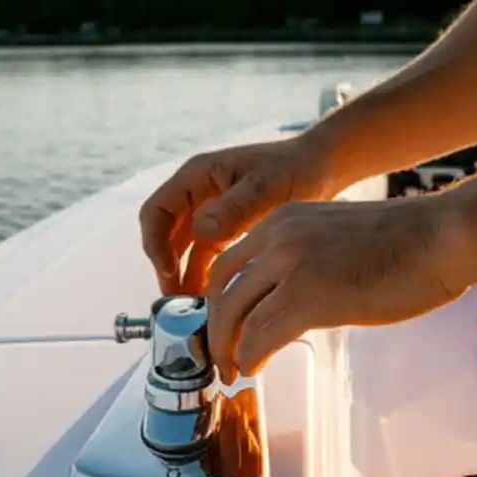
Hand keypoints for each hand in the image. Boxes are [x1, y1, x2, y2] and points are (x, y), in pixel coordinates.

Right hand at [139, 136, 335, 294]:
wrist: (321, 167)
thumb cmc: (295, 167)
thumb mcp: (267, 185)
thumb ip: (235, 207)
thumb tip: (202, 230)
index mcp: (197, 176)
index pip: (156, 211)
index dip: (155, 243)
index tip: (169, 271)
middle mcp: (197, 194)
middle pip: (165, 234)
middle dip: (166, 268)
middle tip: (177, 302)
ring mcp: (210, 212)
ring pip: (183, 249)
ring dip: (183, 276)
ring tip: (192, 308)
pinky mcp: (226, 229)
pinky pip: (205, 255)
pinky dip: (204, 276)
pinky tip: (212, 298)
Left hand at [204, 197, 466, 383]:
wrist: (441, 236)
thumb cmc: (405, 242)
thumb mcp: (334, 238)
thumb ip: (303, 260)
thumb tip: (290, 297)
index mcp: (282, 220)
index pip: (228, 263)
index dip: (218, 301)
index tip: (222, 327)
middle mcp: (277, 237)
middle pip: (221, 289)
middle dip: (214, 330)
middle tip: (219, 358)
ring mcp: (290, 266)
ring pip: (234, 315)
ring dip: (228, 350)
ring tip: (233, 371)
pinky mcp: (309, 296)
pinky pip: (260, 334)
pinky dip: (250, 357)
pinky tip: (253, 368)